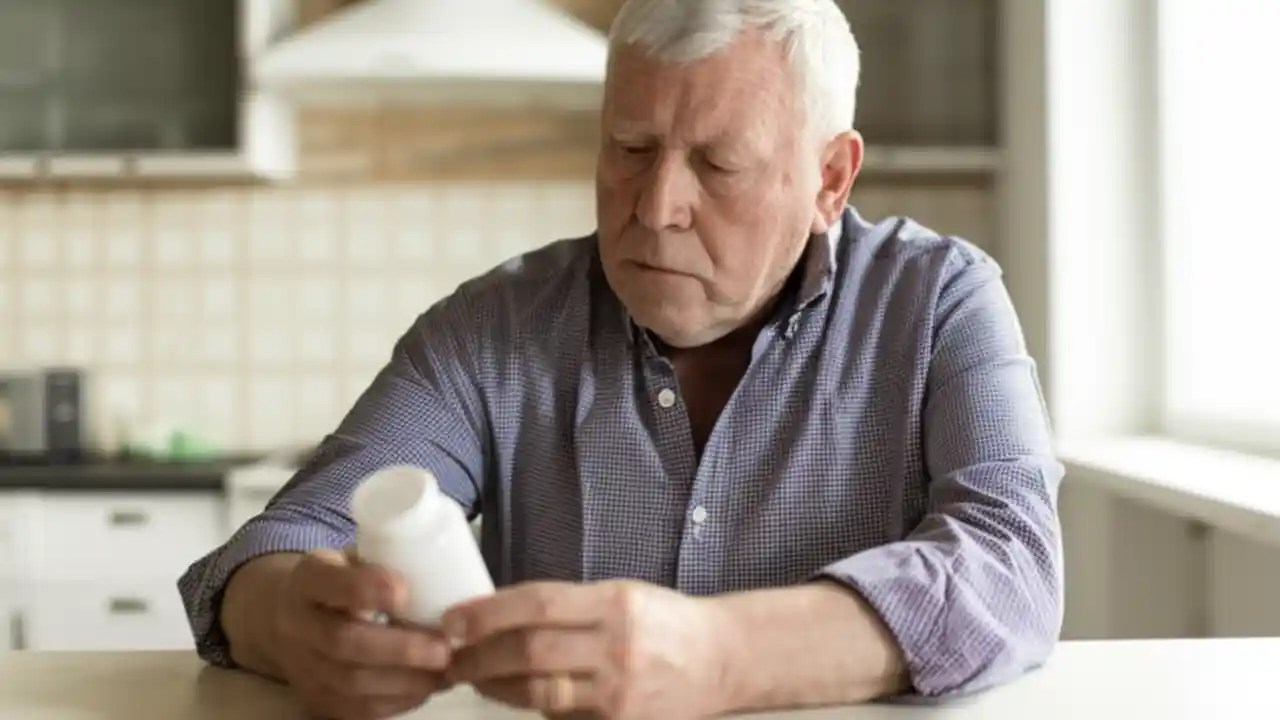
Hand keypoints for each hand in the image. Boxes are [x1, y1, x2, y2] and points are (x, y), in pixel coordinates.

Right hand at [271, 548, 452, 719]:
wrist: (288, 618)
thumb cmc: (341, 580)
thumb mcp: (354, 558)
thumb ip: (385, 562)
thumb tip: (441, 574)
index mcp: (307, 580)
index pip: (327, 581)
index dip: (364, 588)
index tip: (403, 591)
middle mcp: (296, 625)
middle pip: (341, 642)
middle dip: (397, 649)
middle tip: (442, 649)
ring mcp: (302, 666)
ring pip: (350, 683)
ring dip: (405, 680)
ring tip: (445, 671)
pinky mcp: (315, 698)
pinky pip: (356, 709)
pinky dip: (397, 701)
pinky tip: (428, 686)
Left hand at [442, 580, 729, 718]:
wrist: (724, 659)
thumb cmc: (667, 621)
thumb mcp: (623, 595)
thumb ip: (571, 605)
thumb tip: (503, 613)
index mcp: (616, 602)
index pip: (538, 602)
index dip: (487, 612)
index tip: (454, 618)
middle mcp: (618, 645)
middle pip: (530, 650)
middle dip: (478, 654)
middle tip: (449, 654)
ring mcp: (620, 690)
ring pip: (539, 691)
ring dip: (494, 686)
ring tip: (471, 678)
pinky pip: (562, 716)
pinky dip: (531, 707)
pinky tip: (513, 697)